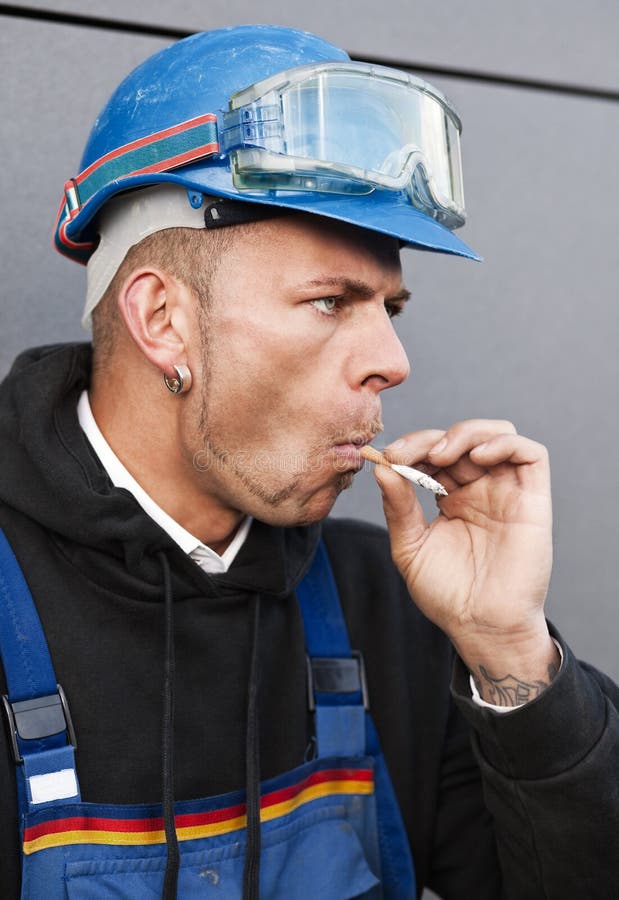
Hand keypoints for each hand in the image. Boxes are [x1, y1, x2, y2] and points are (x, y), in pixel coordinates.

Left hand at [374, 419, 556, 691]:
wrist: (479, 626)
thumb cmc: (447, 594)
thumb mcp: (410, 547)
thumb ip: (398, 507)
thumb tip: (382, 469)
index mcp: (452, 496)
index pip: (434, 454)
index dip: (412, 447)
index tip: (388, 457)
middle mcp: (481, 489)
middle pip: (462, 439)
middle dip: (430, 439)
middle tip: (405, 454)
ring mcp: (507, 492)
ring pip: (497, 434)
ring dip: (466, 432)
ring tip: (440, 454)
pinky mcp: (533, 500)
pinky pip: (530, 454)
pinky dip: (504, 443)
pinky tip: (476, 457)